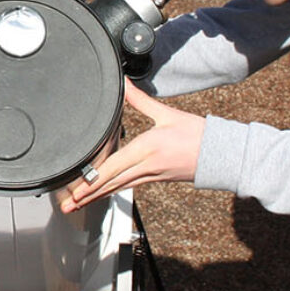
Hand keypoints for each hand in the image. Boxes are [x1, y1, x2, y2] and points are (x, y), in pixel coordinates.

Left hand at [59, 81, 205, 211]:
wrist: (220, 154)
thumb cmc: (197, 134)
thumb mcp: (166, 114)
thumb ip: (140, 99)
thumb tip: (124, 84)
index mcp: (147, 148)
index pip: (113, 167)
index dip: (92, 180)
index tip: (76, 190)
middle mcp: (147, 166)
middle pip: (111, 183)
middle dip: (88, 196)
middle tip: (69, 206)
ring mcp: (151, 176)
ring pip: (118, 188)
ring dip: (97, 197)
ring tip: (78, 206)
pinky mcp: (156, 179)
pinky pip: (129, 186)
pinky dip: (112, 191)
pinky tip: (102, 195)